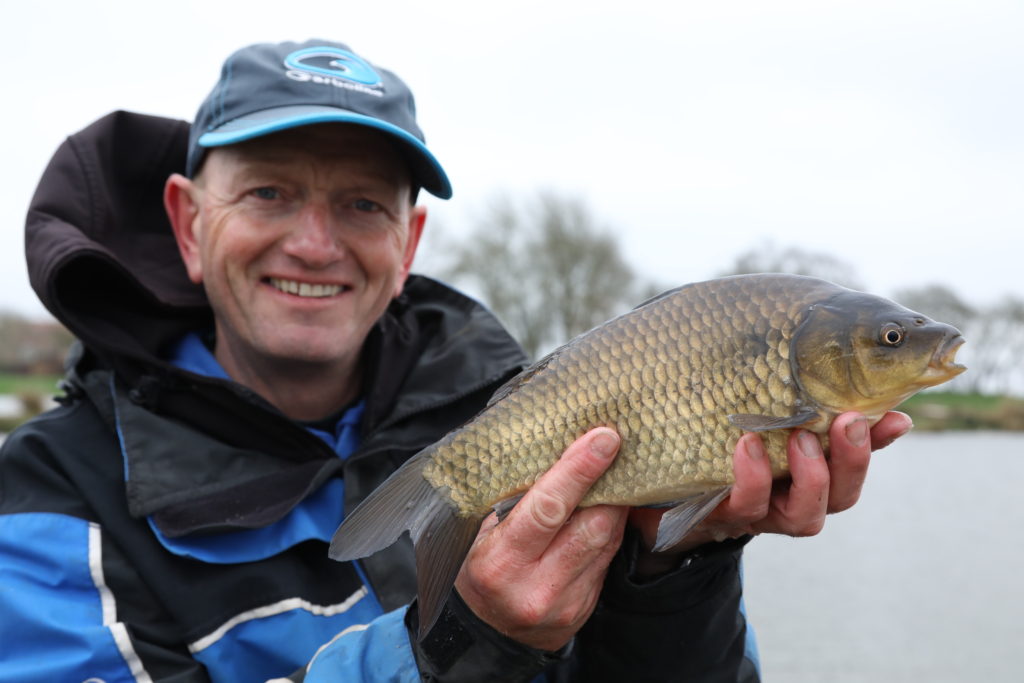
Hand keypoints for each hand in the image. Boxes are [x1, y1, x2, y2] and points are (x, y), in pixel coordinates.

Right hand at [455, 428, 628, 650]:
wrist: (487, 635)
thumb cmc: (479, 570)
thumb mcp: (481, 536)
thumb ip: (517, 502)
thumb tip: (558, 453)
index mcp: (500, 564)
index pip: (547, 509)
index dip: (578, 471)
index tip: (602, 439)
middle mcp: (537, 588)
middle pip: (591, 525)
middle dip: (608, 483)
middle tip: (616, 447)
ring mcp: (566, 603)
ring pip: (606, 540)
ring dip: (616, 503)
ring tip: (617, 471)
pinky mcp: (586, 608)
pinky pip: (608, 558)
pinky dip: (611, 528)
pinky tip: (609, 508)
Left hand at [630, 411, 913, 575]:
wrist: (650, 469)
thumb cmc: (708, 427)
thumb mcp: (751, 404)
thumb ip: (793, 389)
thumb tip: (837, 355)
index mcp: (809, 466)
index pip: (857, 457)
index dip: (880, 441)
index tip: (896, 415)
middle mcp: (792, 496)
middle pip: (842, 495)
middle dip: (852, 460)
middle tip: (848, 421)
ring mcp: (760, 511)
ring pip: (804, 515)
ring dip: (811, 478)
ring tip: (800, 438)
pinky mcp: (722, 516)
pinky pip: (746, 506)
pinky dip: (751, 478)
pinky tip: (746, 444)